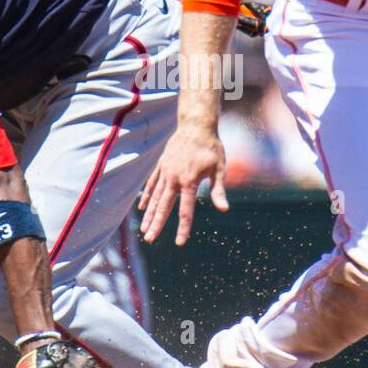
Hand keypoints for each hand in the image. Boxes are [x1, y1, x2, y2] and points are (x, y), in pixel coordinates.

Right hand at [138, 122, 227, 245]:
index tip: (180, 243)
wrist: (196, 125)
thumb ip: (218, 190)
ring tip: (144, 230)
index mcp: (189, 181)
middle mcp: (174, 178)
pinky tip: (142, 208)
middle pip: (164, 206)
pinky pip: (152, 184)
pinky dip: (147, 196)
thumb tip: (224, 209)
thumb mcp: (219, 168)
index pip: (185, 210)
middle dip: (157, 224)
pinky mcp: (161, 166)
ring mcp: (165, 172)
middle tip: (149, 239)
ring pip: (155, 197)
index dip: (183, 228)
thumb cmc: (211, 147)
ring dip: (150, 214)